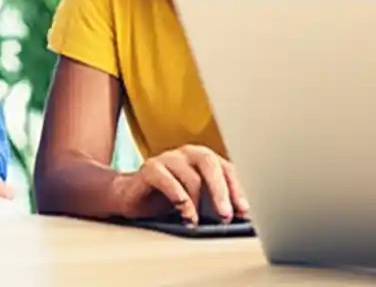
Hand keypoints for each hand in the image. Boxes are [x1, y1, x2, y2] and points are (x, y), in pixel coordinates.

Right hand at [113, 145, 249, 224]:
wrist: (132, 197)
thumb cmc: (168, 198)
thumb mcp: (197, 199)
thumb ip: (215, 201)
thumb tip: (237, 217)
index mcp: (204, 158)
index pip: (227, 169)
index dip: (237, 189)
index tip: (244, 210)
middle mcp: (188, 153)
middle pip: (210, 164)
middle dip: (221, 191)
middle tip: (226, 215)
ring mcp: (168, 158)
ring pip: (190, 175)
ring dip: (197, 202)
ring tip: (197, 221)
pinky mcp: (150, 168)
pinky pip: (167, 180)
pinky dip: (178, 197)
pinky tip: (183, 212)